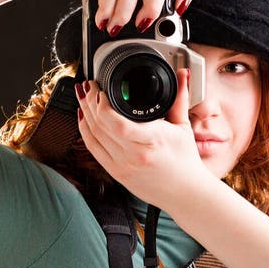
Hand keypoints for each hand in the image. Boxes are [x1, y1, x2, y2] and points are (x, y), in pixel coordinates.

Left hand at [76, 67, 209, 210]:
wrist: (185, 193)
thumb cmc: (186, 162)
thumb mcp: (183, 127)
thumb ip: (179, 97)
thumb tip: (183, 74)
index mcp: (152, 140)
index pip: (118, 123)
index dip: (102, 105)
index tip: (100, 89)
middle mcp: (134, 155)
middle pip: (101, 126)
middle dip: (90, 102)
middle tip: (88, 86)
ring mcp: (123, 166)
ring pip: (94, 136)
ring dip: (85, 114)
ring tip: (83, 96)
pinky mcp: (117, 173)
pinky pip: (94, 150)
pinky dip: (85, 132)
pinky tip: (83, 118)